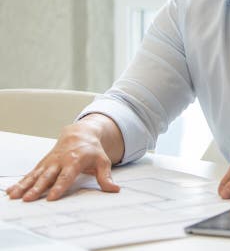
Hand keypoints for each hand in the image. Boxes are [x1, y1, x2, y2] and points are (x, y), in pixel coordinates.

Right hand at [6, 116, 120, 201]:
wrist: (79, 134)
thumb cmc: (91, 150)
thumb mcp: (102, 161)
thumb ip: (106, 176)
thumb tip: (114, 189)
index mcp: (74, 161)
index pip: (66, 176)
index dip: (58, 187)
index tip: (51, 197)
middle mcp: (59, 162)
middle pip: (47, 177)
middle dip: (37, 188)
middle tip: (28, 199)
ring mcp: (49, 163)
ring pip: (35, 175)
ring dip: (24, 186)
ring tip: (14, 196)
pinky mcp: (43, 164)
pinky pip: (30, 174)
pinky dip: (20, 182)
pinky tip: (11, 190)